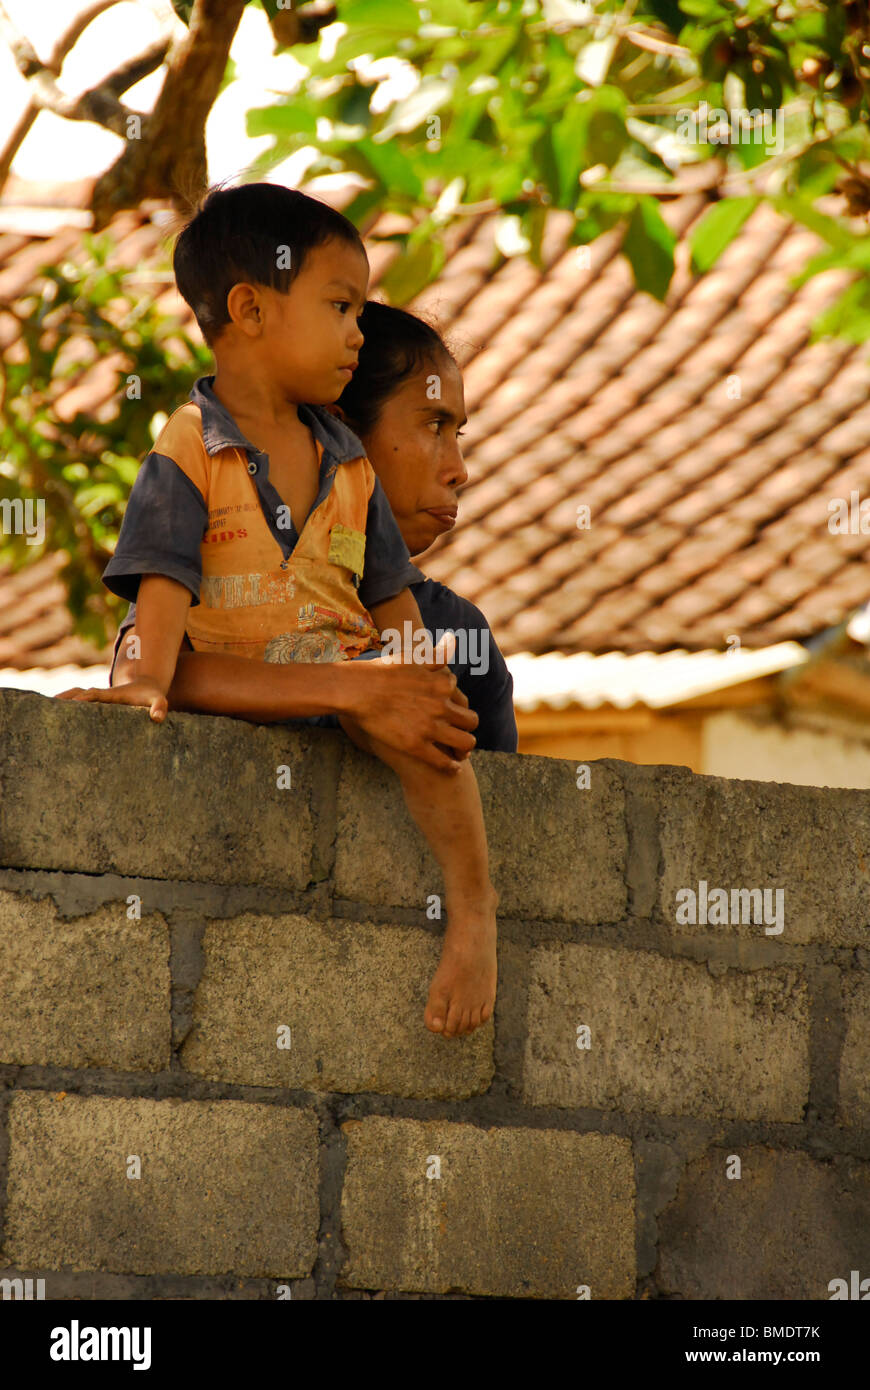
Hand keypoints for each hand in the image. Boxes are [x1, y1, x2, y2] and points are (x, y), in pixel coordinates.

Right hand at [56, 678, 168, 722]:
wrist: (148, 686)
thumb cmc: (153, 696)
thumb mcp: (159, 700)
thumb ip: (160, 707)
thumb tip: (157, 718)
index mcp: (113, 695)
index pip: (95, 695)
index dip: (84, 698)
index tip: (72, 703)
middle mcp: (102, 694)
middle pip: (79, 692)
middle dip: (65, 697)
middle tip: (48, 705)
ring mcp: (97, 697)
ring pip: (75, 695)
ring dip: (61, 700)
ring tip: (44, 709)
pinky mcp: (96, 702)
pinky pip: (77, 701)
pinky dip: (65, 705)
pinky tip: (54, 715)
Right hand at [348, 636, 478, 769]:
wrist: (357, 689)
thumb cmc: (383, 670)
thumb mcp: (413, 657)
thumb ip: (436, 654)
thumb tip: (453, 640)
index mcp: (442, 685)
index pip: (464, 699)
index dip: (459, 707)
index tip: (454, 712)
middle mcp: (441, 707)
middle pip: (471, 721)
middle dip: (468, 727)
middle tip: (463, 732)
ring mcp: (430, 728)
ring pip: (464, 743)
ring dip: (465, 748)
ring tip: (460, 751)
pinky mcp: (416, 746)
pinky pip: (443, 762)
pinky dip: (451, 767)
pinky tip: (452, 768)